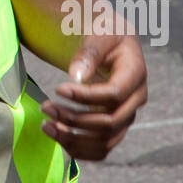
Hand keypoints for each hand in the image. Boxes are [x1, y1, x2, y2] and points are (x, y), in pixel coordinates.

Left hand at [40, 31, 147, 161]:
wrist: (111, 43)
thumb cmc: (105, 33)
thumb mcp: (100, 33)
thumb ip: (90, 53)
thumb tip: (76, 76)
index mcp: (136, 74)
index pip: (114, 94)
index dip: (86, 96)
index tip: (58, 89)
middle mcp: (136, 100)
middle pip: (109, 122)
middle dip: (74, 119)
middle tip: (45, 107)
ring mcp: (127, 116)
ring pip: (105, 141)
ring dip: (73, 138)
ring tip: (45, 125)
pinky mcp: (115, 128)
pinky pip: (100, 149)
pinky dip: (78, 149)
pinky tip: (56, 135)